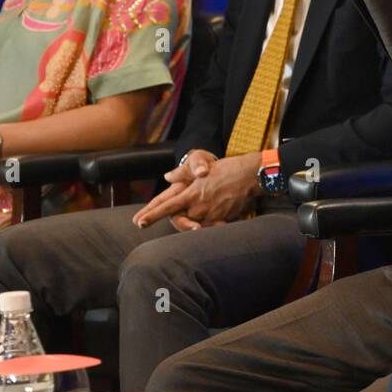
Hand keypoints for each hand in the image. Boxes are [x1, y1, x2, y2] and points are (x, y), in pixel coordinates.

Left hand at [132, 152, 261, 228]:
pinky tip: (216, 212)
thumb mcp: (203, 165)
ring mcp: (212, 215)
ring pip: (196, 224)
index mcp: (192, 193)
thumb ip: (183, 173)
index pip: (167, 206)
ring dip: (196, 219)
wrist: (251, 175)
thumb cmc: (227, 169)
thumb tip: (168, 176)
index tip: (139, 222)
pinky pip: (211, 226)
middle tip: (182, 214)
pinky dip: (210, 222)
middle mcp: (199, 206)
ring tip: (205, 207)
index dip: (152, 215)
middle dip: (180, 219)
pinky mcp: (223, 221)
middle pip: (181, 219)